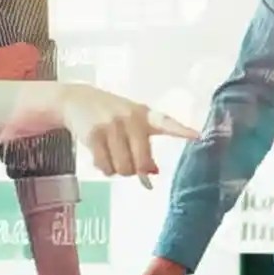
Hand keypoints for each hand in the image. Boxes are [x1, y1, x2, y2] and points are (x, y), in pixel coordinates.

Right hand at [56, 84, 198, 179]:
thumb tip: (153, 174)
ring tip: (111, 155)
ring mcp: (112, 126)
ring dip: (118, 170)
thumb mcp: (130, 121)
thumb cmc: (110, 114)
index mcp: (145, 115)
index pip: (167, 123)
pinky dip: (104, 169)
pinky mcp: (94, 135)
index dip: (182, 131)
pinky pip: (105, 167)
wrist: (76, 100)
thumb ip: (144, 145)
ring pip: (123, 168)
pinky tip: (100, 156)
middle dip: (136, 170)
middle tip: (129, 165)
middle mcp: (131, 119)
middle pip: (142, 162)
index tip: (198, 136)